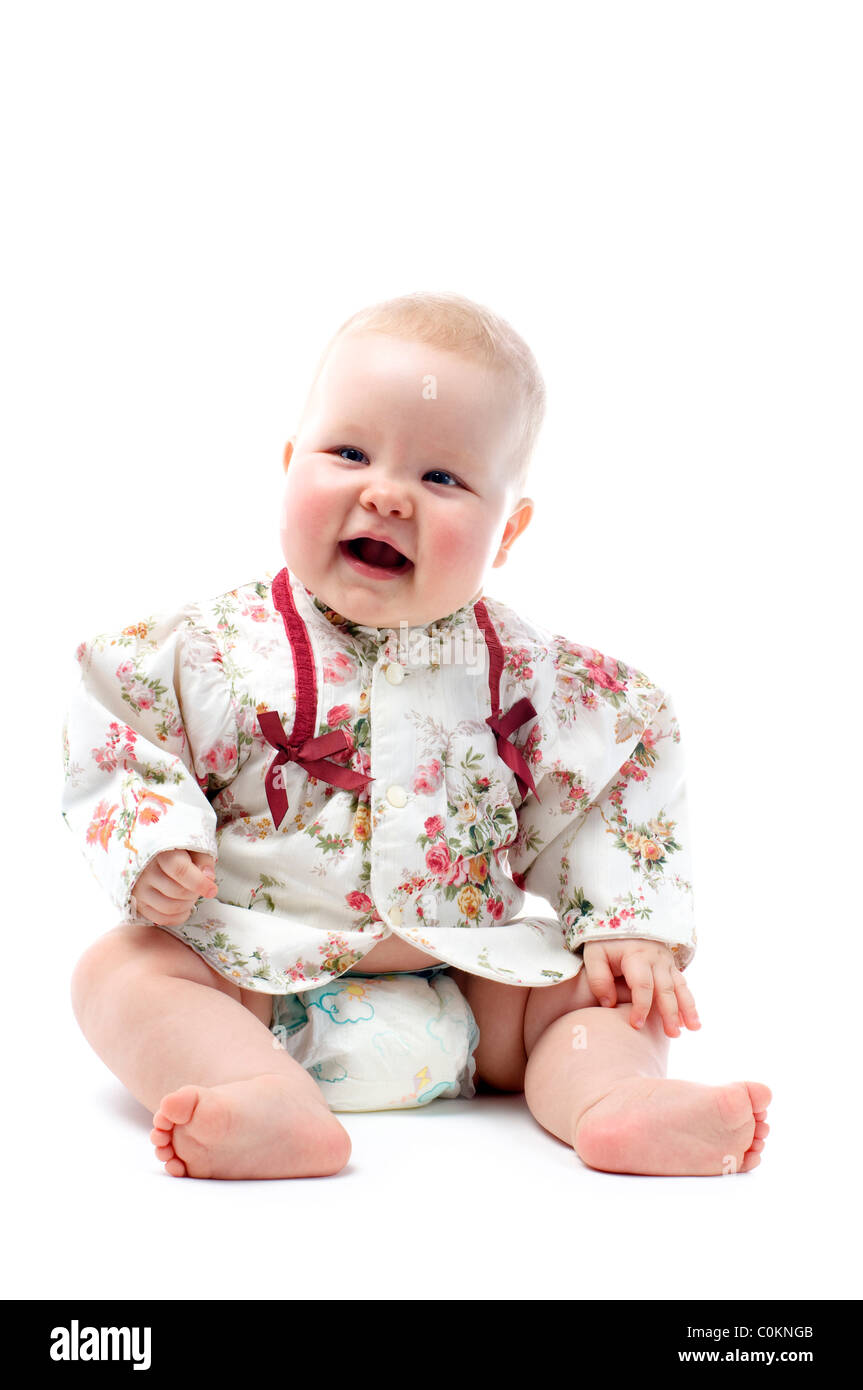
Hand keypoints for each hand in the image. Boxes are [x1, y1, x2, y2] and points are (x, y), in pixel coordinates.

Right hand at [131, 849, 217, 926]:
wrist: (153, 851)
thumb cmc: (178, 848)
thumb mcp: (193, 845)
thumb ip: (204, 859)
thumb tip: (208, 878)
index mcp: (159, 851)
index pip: (180, 870)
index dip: (199, 883)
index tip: (212, 890)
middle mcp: (144, 870)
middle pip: (177, 892)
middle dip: (195, 893)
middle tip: (201, 886)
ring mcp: (138, 888)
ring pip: (169, 908)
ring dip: (187, 905)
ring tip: (192, 894)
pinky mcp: (137, 902)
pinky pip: (160, 918)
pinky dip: (178, 916)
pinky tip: (184, 906)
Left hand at [582, 938, 699, 1037]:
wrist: (621, 919)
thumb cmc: (605, 942)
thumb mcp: (594, 954)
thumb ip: (599, 979)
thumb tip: (609, 1005)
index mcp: (636, 955)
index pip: (642, 984)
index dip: (640, 1006)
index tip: (635, 1025)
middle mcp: (655, 959)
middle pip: (665, 988)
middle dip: (670, 1012)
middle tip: (672, 1035)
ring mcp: (666, 962)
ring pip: (679, 987)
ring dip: (687, 1008)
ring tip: (693, 1028)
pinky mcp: (670, 966)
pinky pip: (682, 985)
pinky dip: (688, 1002)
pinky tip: (691, 1021)